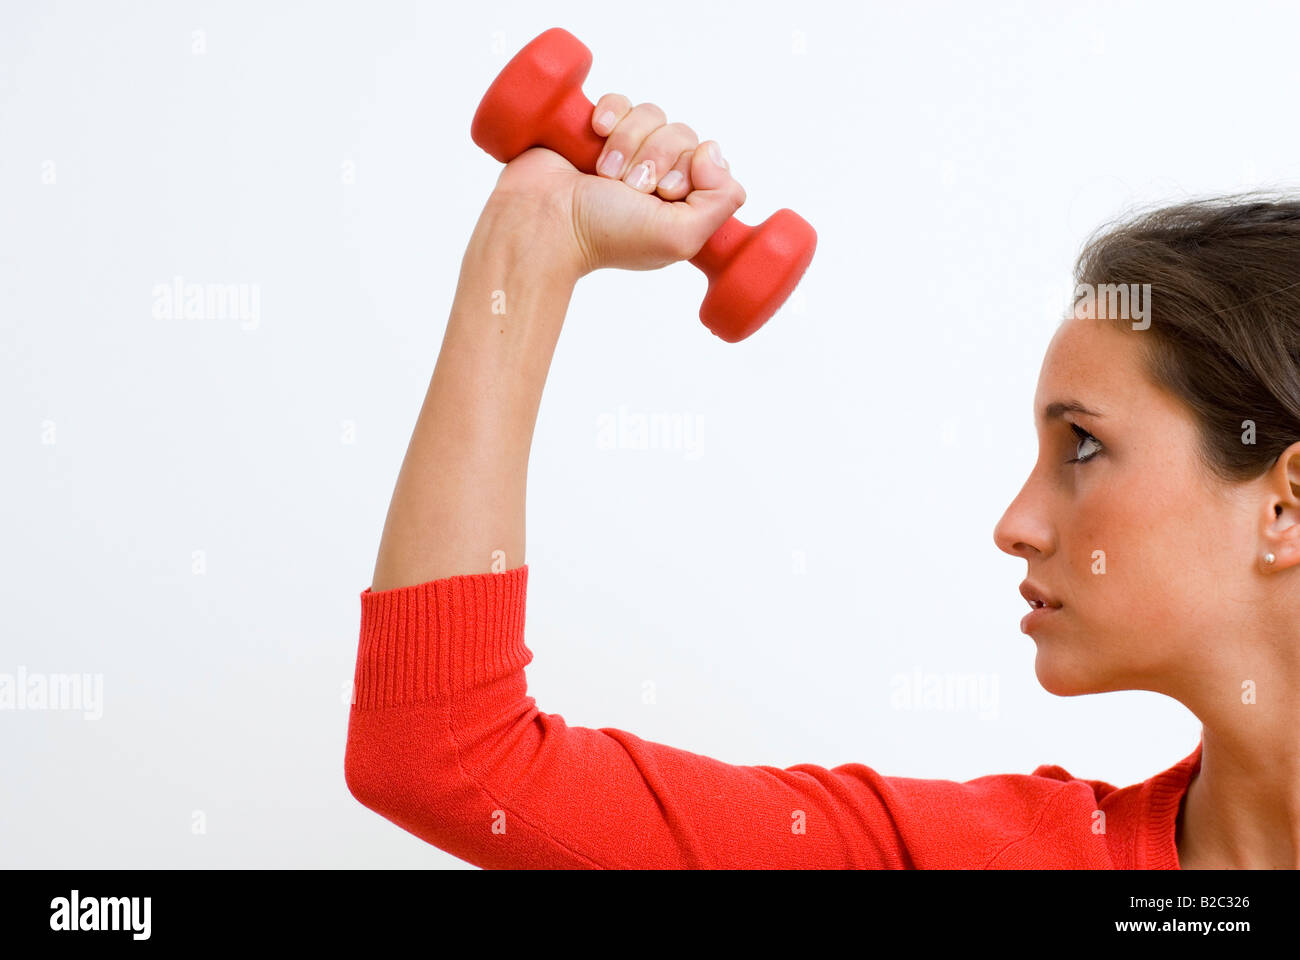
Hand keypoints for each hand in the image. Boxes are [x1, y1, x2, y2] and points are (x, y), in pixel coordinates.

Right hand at [486, 95, 745, 278]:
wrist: (542, 222)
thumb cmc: (604, 236)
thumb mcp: (679, 237)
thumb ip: (720, 203)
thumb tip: (714, 153)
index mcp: (679, 205)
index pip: (710, 161)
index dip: (691, 169)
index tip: (664, 193)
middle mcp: (655, 178)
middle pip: (682, 135)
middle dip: (654, 159)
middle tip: (629, 188)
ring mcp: (625, 152)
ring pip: (652, 115)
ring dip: (627, 143)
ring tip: (604, 173)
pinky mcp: (595, 130)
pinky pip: (621, 101)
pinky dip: (611, 112)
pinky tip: (596, 133)